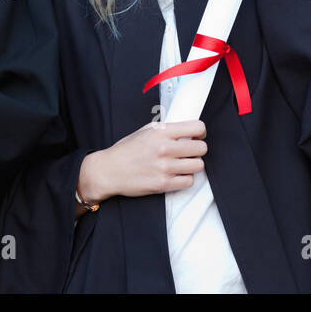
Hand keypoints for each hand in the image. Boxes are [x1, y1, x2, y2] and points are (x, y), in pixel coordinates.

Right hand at [78, 120, 207, 203]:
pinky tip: (177, 174)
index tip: (198, 136)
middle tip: (189, 151)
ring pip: (198, 165)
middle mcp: (165, 148)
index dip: (201, 132)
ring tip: (183, 164)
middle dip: (197, 149)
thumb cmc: (126, 150)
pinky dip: (185, 179)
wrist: (109, 171)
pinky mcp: (163, 184)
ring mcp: (165, 167)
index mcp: (162, 132)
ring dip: (192, 165)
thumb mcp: (146, 130)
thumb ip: (167, 129)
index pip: (197, 127)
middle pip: (201, 148)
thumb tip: (187, 130)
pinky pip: (189, 181)